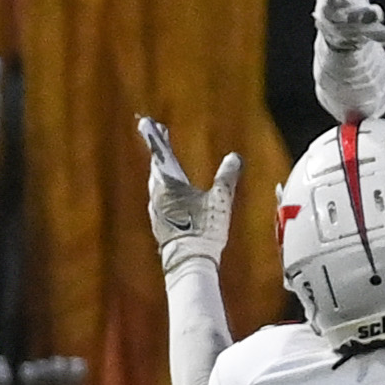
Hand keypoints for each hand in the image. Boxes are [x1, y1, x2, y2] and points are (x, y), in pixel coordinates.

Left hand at [140, 117, 241, 272]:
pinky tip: (169, 195)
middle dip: (159, 153)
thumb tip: (234, 157)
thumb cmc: (204, 229)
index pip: (160, 154)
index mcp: (169, 185)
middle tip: (161, 138)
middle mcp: (157, 195)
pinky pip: (159, 200)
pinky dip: (163, 190)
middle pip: (156, 168)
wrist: (189, 261)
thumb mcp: (221, 201)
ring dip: (160, 172)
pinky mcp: (159, 225)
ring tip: (165, 164)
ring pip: (155, 185)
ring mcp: (156, 211)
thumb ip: (227, 177)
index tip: (149, 123)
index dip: (155, 138)